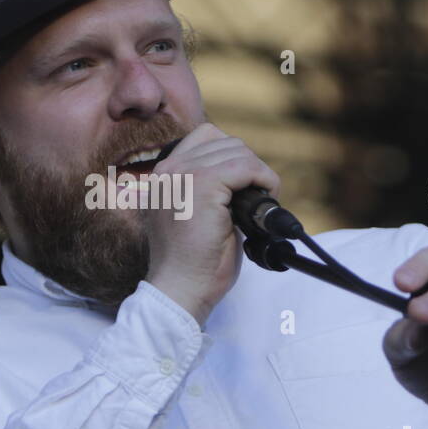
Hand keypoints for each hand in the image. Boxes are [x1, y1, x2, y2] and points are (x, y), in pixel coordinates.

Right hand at [144, 122, 280, 326]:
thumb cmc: (193, 264)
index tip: (242, 188)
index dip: (232, 158)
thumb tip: (242, 175)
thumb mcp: (193, 216)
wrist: (181, 289)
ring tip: (258, 205)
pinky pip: (246, 166)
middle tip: (255, 200)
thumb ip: (206, 189)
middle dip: (248, 168)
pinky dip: (264, 180)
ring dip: (258, 175)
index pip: (205, 138)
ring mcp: (184, 174)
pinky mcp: (203, 184)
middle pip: (224, 142)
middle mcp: (168, 169)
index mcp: (163, 176)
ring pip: (238, 151)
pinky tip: (264, 202)